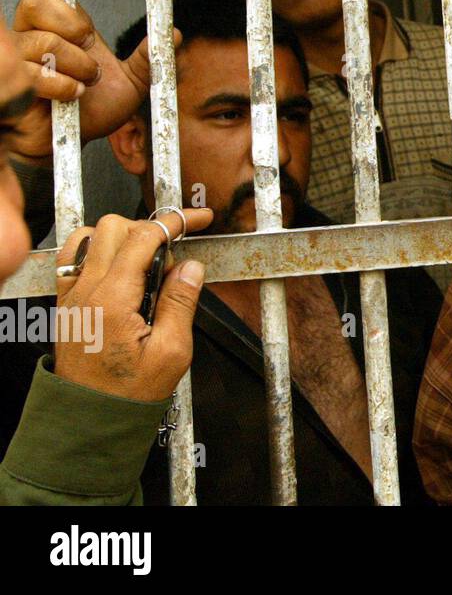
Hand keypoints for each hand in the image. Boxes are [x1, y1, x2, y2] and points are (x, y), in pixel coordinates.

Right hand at [10, 0, 173, 161]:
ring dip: (75, 64)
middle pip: (38, 3)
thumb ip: (149, 57)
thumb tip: (177, 34)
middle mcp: (33, 33)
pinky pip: (36, 73)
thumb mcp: (133, 81)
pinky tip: (72, 95)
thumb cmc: (96, 108)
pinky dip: (63, 85)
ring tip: (84, 83)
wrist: (77, 141)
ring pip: (42, 41)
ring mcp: (20, 57)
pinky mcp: (13, 83)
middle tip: (88, 49)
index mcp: (61, 25)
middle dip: (70, 24)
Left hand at [53, 208, 212, 401]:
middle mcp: (86, 290)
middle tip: (173, 257)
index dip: (176, 221)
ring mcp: (72, 294)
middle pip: (115, 227)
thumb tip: (191, 267)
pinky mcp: (67, 302)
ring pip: (92, 236)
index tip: (198, 220)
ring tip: (146, 265)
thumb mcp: (172, 352)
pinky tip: (119, 269)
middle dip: (150, 229)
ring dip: (123, 238)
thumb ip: (181, 303)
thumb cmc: (128, 392)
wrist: (90, 417)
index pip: (144, 237)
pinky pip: (75, 257)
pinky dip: (99, 250)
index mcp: (113, 300)